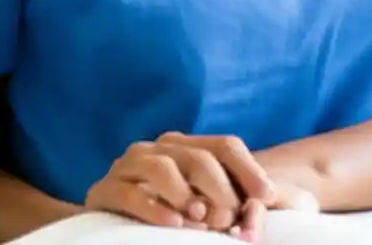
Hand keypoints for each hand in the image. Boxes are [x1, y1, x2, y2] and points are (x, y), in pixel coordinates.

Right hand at [85, 132, 275, 239]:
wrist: (110, 226)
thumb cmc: (172, 214)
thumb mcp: (205, 200)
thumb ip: (232, 197)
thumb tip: (265, 201)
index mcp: (187, 145)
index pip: (225, 145)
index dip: (249, 169)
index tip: (267, 196)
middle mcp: (159, 147)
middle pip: (199, 157)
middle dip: (219, 189)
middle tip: (230, 218)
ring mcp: (129, 165)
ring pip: (162, 167)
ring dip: (186, 194)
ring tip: (202, 218)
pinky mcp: (104, 190)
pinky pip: (130, 193)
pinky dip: (154, 208)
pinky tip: (174, 223)